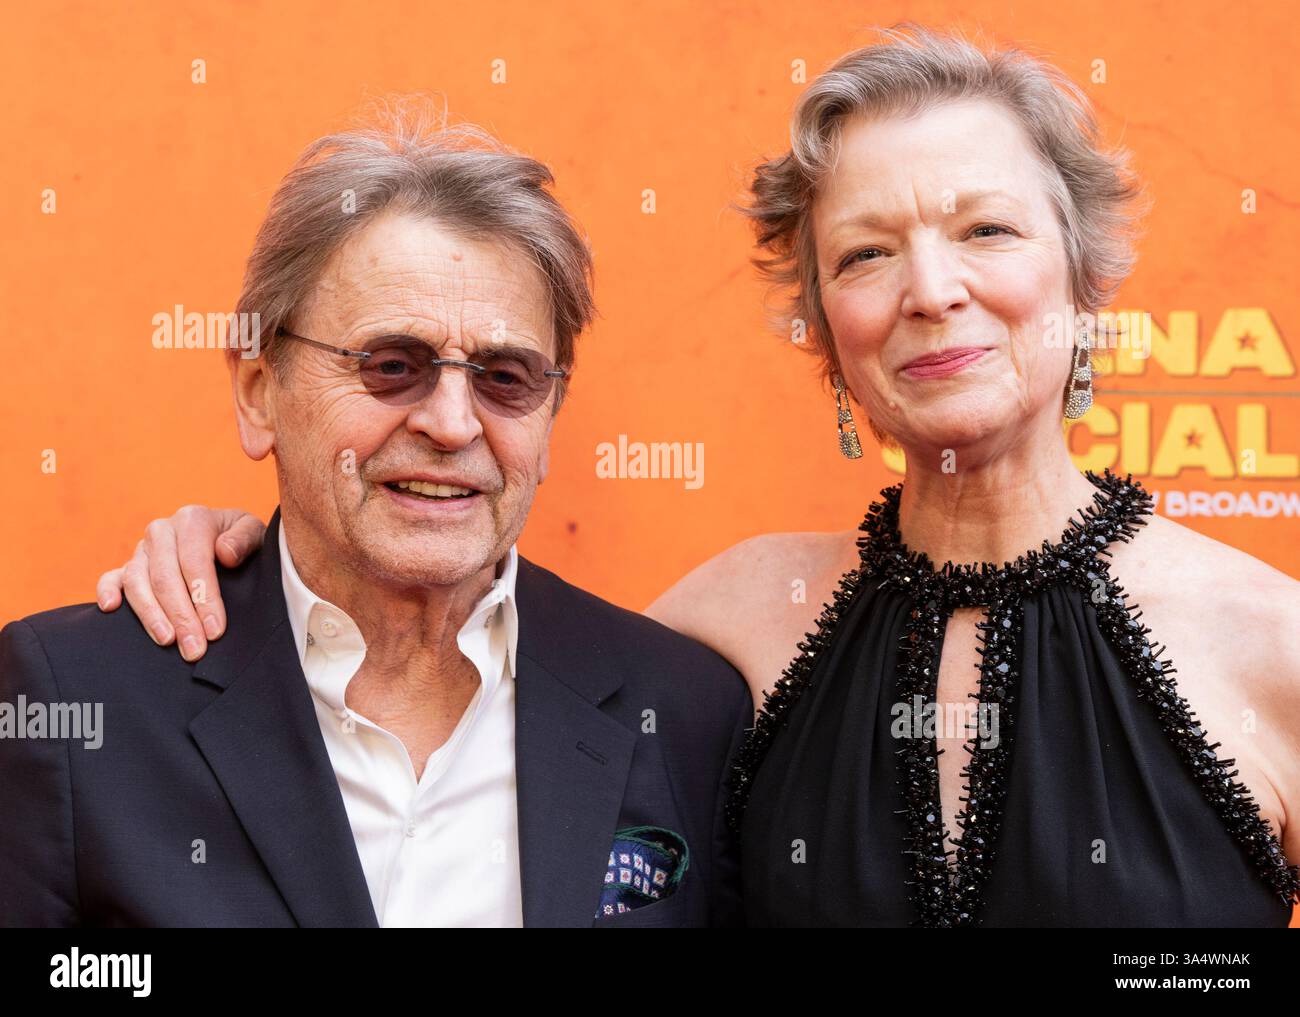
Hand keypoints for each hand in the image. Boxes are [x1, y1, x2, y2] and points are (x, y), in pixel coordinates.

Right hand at [96, 507, 265, 661]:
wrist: (225, 538)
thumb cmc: (241, 541)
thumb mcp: (254, 533)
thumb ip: (244, 538)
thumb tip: (224, 553)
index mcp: (192, 519)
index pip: (194, 561)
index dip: (204, 597)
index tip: (215, 630)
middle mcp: (162, 531)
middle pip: (165, 576)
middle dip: (181, 615)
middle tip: (194, 648)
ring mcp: (142, 549)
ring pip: (137, 581)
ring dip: (150, 614)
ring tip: (167, 640)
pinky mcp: (128, 566)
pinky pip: (111, 577)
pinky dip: (107, 591)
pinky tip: (111, 609)